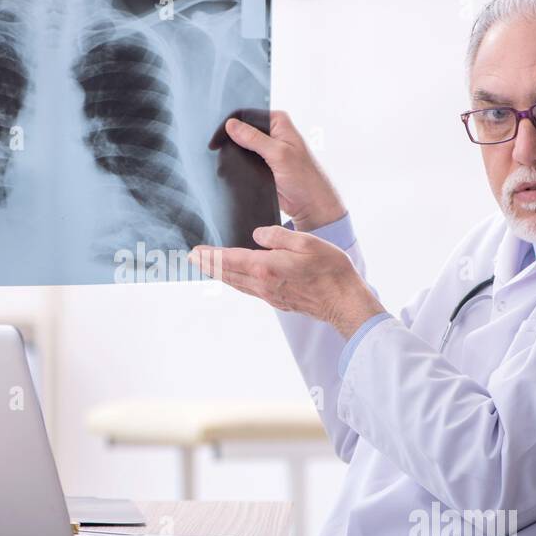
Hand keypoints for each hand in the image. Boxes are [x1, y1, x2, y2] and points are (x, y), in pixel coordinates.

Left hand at [190, 225, 385, 337]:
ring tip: (207, 266)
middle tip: (191, 258)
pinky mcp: (277, 300)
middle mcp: (263, 284)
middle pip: (228, 274)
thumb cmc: (330, 269)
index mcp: (266, 267)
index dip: (210, 255)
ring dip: (220, 274)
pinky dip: (236, 281)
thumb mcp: (306, 242)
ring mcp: (269, 295)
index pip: (230, 260)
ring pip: (237, 283)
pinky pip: (249, 289)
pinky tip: (236, 277)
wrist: (344, 301)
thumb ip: (278, 235)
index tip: (194, 251)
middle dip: (208, 265)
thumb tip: (256, 234)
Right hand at [216, 111, 345, 231]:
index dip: (230, 126)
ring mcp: (267, 149)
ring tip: (223, 166)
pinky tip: (229, 172)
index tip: (216, 141)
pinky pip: (244, 160)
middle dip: (229, 141)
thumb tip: (232, 125)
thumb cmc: (304, 179)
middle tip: (216, 153)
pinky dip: (236, 165)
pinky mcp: (263, 164)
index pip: (247, 116)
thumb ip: (255, 138)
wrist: (309, 204)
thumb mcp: (278, 154)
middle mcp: (273, 132)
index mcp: (278, 122)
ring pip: (242, 146)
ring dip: (232, 155)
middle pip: (242, 130)